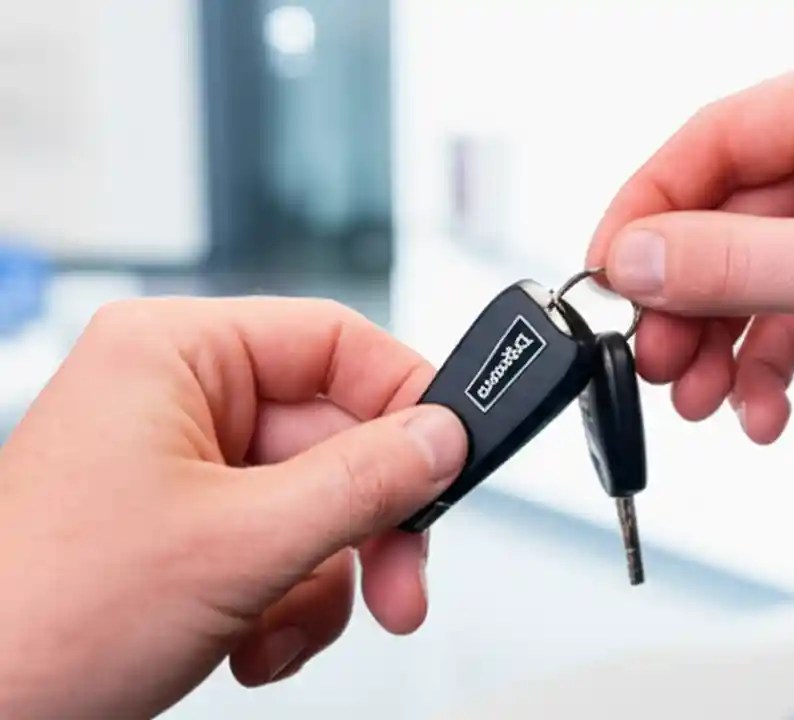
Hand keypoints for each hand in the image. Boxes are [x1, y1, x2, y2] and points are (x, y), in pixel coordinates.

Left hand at [0, 298, 465, 717]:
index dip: (403, 399)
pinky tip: (253, 645)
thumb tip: (442, 438)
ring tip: (285, 631)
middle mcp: (178, 403)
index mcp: (174, 356)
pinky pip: (283, 549)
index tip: (448, 458)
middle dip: (368, 527)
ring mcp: (181, 472)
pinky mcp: (185, 534)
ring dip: (324, 582)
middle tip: (401, 583)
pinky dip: (288, 606)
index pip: (332, 342)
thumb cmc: (35, 615)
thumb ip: (361, 482)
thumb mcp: (237, 544)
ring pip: (317, 505)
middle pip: (334, 437)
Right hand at [586, 39, 793, 450]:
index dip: (649, 210)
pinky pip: (785, 317)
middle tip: (653, 359)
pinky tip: (764, 410)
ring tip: (703, 400)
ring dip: (720, 344)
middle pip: (721, 219)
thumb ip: (732, 263)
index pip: (714, 141)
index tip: (607, 274)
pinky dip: (767, 367)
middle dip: (686, 300)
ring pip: (747, 277)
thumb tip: (631, 259)